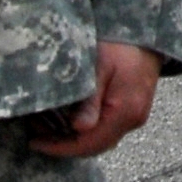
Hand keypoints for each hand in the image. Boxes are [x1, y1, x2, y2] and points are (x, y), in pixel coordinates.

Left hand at [28, 41, 162, 157]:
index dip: (60, 147)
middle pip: (95, 146)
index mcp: (126, 111)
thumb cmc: (120, 44)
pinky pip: (107, 129)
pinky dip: (87, 130)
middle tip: (36, 134)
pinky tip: (69, 120)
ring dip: (75, 139)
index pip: (89, 143)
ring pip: (101, 140)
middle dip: (64, 145)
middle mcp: (133, 119)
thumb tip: (79, 129)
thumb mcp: (99, 65)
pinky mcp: (133, 110)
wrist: (147, 33)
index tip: (35, 142)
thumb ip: (90, 98)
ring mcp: (135, 116)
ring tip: (47, 128)